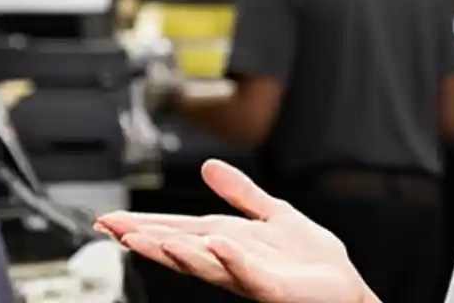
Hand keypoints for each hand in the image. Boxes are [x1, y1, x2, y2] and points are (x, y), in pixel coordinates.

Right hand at [96, 160, 374, 302]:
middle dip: (147, 239)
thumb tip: (208, 166)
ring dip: (178, 252)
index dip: (145, 224)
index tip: (110, 219)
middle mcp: (229, 259)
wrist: (343, 287)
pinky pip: (248, 272)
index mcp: (227, 239)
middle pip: (182, 247)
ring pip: (206, 263)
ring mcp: (248, 274)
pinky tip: (217, 245)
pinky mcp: (272, 286)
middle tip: (112, 230)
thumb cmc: (309, 259)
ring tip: (149, 240)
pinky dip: (231, 258)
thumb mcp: (272, 213)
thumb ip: (241, 192)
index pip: (179, 229)